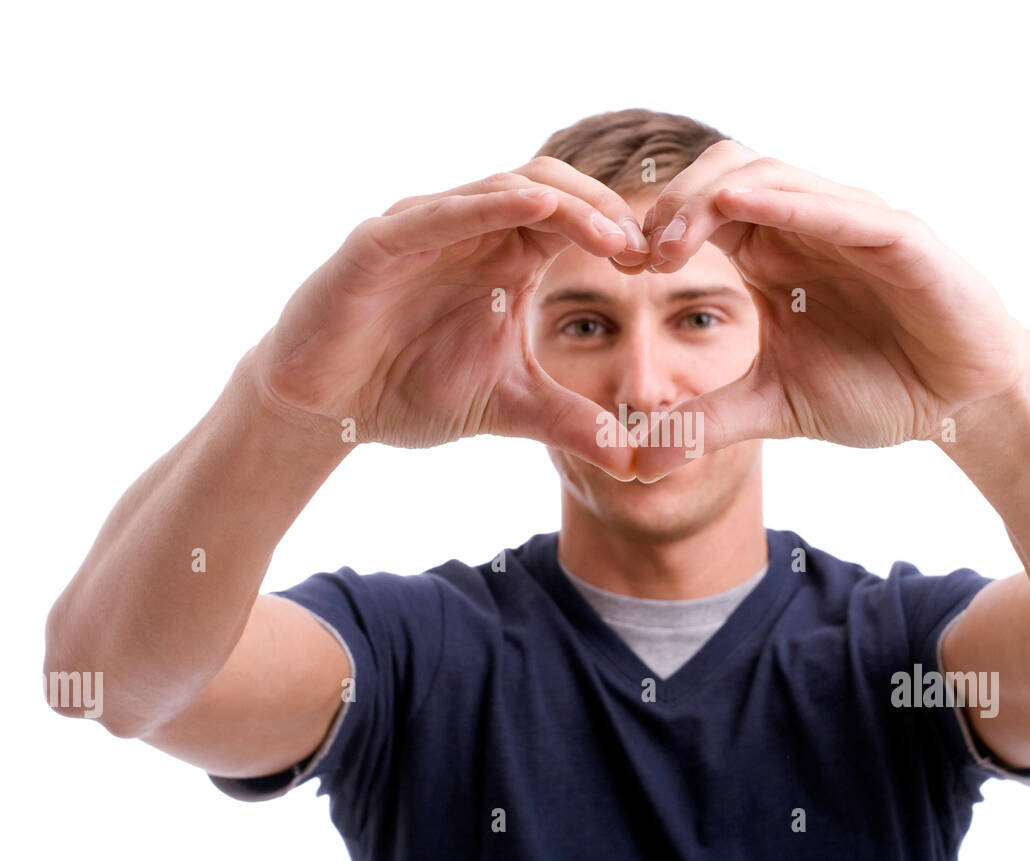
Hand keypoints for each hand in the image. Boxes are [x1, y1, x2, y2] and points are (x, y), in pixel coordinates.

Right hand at [248, 157, 651, 478]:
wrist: (325, 409)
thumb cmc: (409, 389)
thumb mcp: (509, 408)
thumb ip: (571, 423)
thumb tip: (635, 462)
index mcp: (504, 257)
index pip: (573, 222)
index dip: (619, 234)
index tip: (663, 267)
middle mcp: (469, 230)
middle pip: (550, 189)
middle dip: (604, 213)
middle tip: (649, 250)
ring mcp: (424, 228)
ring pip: (503, 187)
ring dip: (563, 205)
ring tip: (612, 234)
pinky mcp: (379, 242)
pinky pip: (438, 211)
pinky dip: (485, 203)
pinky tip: (531, 207)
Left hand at [629, 140, 1029, 479]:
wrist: (959, 406)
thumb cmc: (875, 388)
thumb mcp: (773, 406)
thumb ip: (708, 422)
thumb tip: (638, 463)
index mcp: (773, 252)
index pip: (704, 210)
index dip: (659, 227)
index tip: (621, 265)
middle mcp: (808, 226)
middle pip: (728, 174)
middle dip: (674, 205)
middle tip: (637, 254)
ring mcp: (854, 226)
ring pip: (777, 176)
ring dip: (716, 199)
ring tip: (672, 240)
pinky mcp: (902, 240)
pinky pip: (844, 210)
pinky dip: (793, 202)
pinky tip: (746, 205)